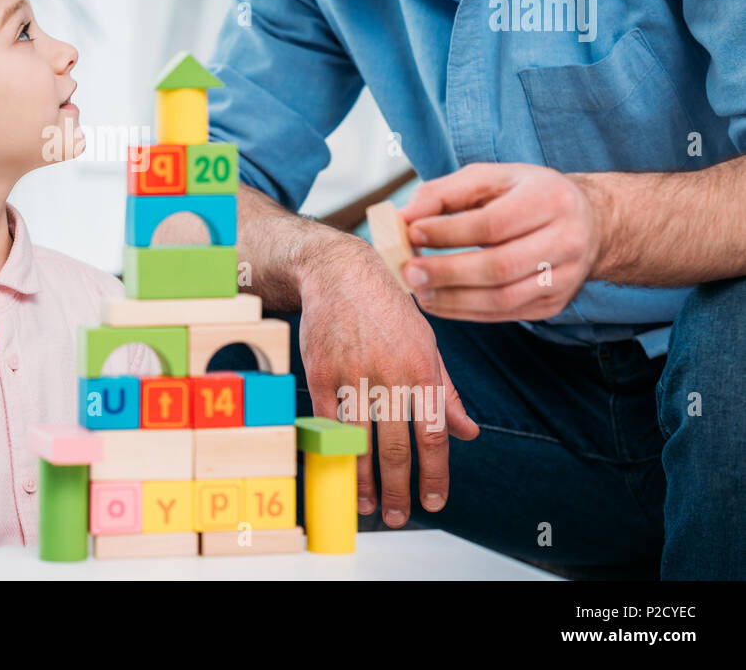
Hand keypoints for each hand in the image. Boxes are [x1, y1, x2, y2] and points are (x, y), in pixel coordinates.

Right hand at [298, 234, 479, 526]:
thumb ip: (447, 392)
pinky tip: (337, 469)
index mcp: (422, 369)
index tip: (434, 502)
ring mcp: (351, 373)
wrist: (339, 273)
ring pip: (358, 440)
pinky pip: (325, 423)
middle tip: (398, 516)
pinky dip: (331, 450)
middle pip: (394, 446)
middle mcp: (389, 374)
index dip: (434, 474)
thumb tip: (470, 433)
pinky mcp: (320, 372)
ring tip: (366, 503)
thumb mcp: (427, 343)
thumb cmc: (387, 309)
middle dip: (397, 489)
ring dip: (362, 479)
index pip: (433, 434)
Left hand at [397, 162, 603, 321]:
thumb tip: (403, 218)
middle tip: (407, 271)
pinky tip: (437, 301)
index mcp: (551, 199)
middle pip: (500, 266)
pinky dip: (464, 311)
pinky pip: (505, 314)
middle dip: (447, 272)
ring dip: (452, 299)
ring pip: (502, 298)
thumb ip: (443, 193)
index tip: (411, 233)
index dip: (449, 232)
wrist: (590, 222)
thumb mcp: (489, 179)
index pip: (494, 223)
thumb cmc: (525, 195)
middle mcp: (566, 240)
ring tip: (417, 289)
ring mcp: (565, 278)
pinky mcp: (555, 304)